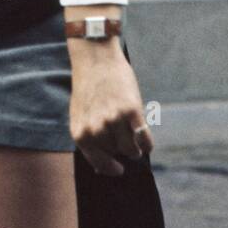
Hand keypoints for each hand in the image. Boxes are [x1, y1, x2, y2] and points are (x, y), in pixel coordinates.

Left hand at [67, 39, 154, 175]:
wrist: (95, 58)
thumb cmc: (89, 87)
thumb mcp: (80, 114)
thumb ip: (88, 138)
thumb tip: (100, 168)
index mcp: (80, 132)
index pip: (98, 162)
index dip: (110, 168)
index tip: (119, 169)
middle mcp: (96, 129)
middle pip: (116, 154)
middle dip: (120, 148)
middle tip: (122, 135)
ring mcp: (114, 120)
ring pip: (131, 150)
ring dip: (136, 148)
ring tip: (134, 138)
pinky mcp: (132, 110)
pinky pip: (145, 140)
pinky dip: (147, 144)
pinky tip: (146, 141)